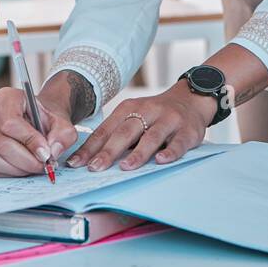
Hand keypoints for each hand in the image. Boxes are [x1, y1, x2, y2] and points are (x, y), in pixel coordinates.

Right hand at [0, 86, 76, 177]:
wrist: (41, 122)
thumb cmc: (48, 120)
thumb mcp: (63, 123)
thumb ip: (63, 135)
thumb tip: (52, 152)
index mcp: (7, 98)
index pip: (10, 122)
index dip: (29, 141)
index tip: (46, 153)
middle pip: (1, 143)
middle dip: (26, 160)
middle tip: (44, 165)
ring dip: (18, 168)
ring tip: (35, 165)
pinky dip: (11, 172)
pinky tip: (25, 166)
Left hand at [68, 82, 214, 172]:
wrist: (192, 99)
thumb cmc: (156, 114)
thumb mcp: (134, 116)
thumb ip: (117, 134)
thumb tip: (90, 159)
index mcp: (129, 108)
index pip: (106, 130)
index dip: (90, 147)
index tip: (76, 163)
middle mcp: (148, 111)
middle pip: (126, 132)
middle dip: (109, 151)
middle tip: (95, 168)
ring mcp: (168, 120)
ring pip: (151, 137)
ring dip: (138, 153)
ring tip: (125, 167)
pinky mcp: (187, 131)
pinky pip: (178, 143)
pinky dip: (170, 152)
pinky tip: (161, 161)